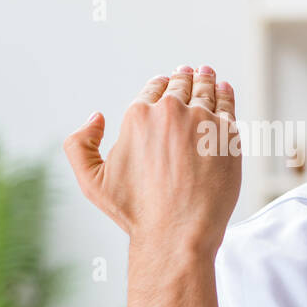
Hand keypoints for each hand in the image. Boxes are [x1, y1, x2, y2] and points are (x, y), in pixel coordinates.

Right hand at [63, 64, 241, 257]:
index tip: (167, 83)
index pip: (154, 88)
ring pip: (206, 89)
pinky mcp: (228, 134)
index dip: (161, 84)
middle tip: (192, 73)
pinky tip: (223, 90)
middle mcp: (171, 111)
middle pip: (181, 84)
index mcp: (138, 116)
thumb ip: (78, 146)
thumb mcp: (91, 183)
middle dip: (185, 77)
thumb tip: (96, 117)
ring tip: (207, 75)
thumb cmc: (136, 213)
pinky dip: (225, 93)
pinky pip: (227, 104)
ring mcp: (202, 120)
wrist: (177, 233)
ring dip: (206, 79)